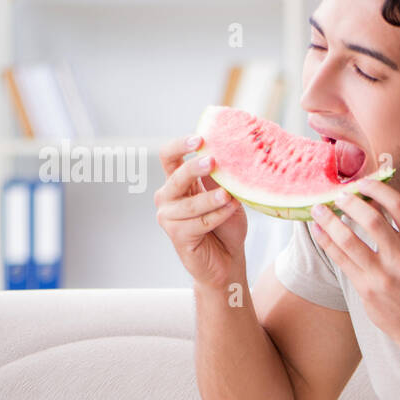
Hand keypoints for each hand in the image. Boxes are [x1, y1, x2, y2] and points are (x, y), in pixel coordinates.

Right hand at [155, 135, 247, 287]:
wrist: (228, 261)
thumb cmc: (226, 227)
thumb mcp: (225, 195)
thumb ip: (218, 178)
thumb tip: (222, 151)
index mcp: (178, 182)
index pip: (168, 157)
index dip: (180, 146)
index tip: (199, 139)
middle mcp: (169, 198)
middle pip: (176, 176)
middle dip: (194, 167)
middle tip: (213, 161)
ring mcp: (169, 217)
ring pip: (190, 204)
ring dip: (212, 198)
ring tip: (230, 195)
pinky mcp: (177, 236)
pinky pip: (199, 222)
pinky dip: (218, 215)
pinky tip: (231, 210)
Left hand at [308, 178, 399, 357]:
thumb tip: (378, 203)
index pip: (399, 206)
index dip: (378, 189)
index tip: (363, 182)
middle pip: (371, 218)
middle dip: (349, 201)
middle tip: (338, 195)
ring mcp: (383, 275)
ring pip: (349, 239)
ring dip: (329, 220)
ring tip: (319, 210)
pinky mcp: (367, 289)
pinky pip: (341, 259)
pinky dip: (327, 241)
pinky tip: (319, 231)